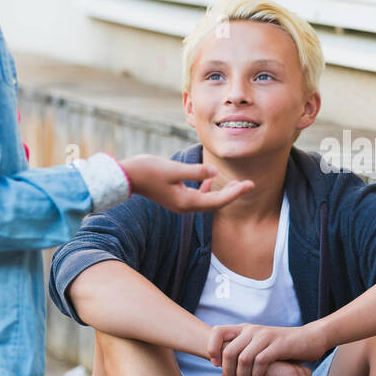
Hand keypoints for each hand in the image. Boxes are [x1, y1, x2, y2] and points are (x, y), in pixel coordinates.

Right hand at [118, 156, 252, 211]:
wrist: (125, 177)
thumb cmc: (147, 171)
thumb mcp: (173, 169)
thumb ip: (195, 171)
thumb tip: (215, 172)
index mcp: (186, 202)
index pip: (217, 200)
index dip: (235, 193)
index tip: (249, 184)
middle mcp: (185, 206)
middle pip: (215, 203)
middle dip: (232, 194)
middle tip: (249, 184)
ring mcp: (179, 203)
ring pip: (207, 200)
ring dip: (221, 192)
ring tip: (236, 183)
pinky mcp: (175, 197)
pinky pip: (197, 196)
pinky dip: (207, 189)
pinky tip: (211, 179)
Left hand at [209, 322, 327, 375]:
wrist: (310, 339)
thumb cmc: (283, 350)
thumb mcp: (258, 355)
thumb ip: (240, 366)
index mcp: (245, 329)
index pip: (217, 331)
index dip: (212, 348)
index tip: (217, 365)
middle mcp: (253, 329)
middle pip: (228, 351)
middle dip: (229, 371)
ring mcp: (266, 336)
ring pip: (243, 358)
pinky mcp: (279, 344)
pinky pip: (261, 361)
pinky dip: (257, 374)